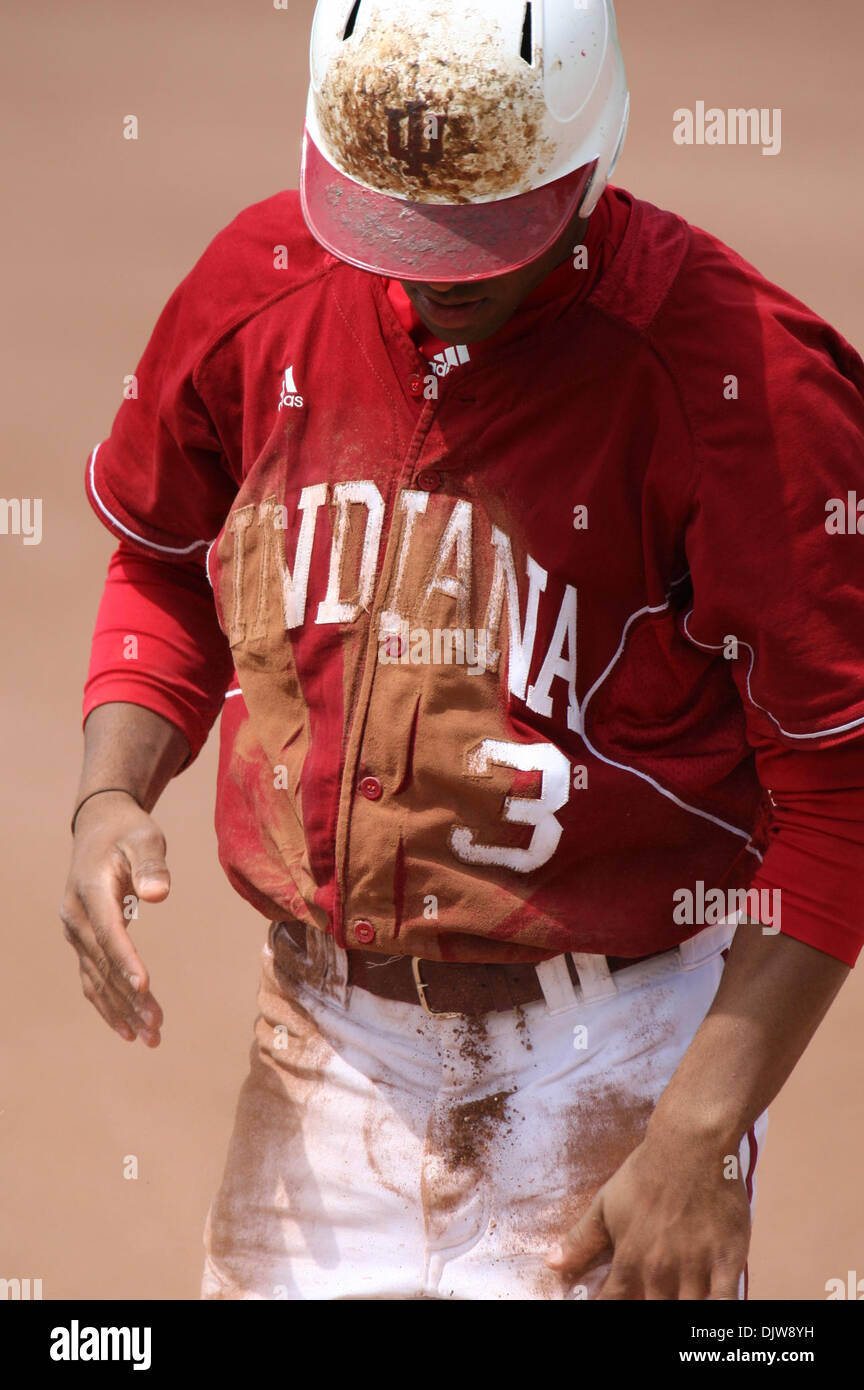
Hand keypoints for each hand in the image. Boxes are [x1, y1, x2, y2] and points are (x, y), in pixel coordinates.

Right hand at [59, 791, 168, 1045]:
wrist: (99, 826)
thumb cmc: (128, 831)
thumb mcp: (145, 837)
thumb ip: (152, 864)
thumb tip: (158, 895)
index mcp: (90, 891)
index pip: (109, 933)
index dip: (126, 962)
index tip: (145, 989)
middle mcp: (76, 916)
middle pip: (104, 965)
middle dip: (130, 1000)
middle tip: (157, 1031)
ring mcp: (75, 931)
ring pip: (97, 979)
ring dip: (121, 1010)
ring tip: (150, 1038)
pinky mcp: (82, 940)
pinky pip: (92, 978)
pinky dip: (108, 1004)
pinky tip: (128, 1028)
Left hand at [546, 1127, 750, 1299]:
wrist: (690, 1146)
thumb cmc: (645, 1173)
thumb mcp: (605, 1204)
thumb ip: (580, 1239)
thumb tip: (552, 1264)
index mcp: (629, 1260)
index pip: (611, 1306)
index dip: (607, 1311)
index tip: (613, 1302)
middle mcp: (660, 1272)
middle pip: (654, 1313)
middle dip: (650, 1308)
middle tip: (652, 1292)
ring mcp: (696, 1269)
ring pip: (687, 1313)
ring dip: (682, 1307)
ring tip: (679, 1294)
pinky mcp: (728, 1261)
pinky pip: (728, 1303)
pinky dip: (721, 1309)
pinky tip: (715, 1304)